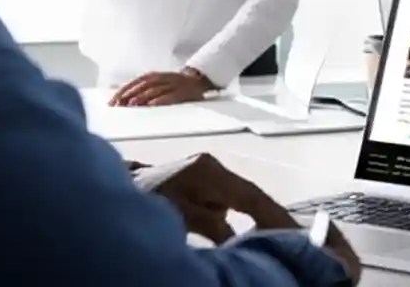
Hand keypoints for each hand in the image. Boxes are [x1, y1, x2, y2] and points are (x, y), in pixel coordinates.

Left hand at [110, 69, 213, 105]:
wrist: (198, 80)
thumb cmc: (173, 85)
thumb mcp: (157, 83)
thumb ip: (142, 90)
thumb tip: (122, 101)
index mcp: (153, 76)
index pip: (134, 83)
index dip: (123, 92)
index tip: (112, 102)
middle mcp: (162, 78)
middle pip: (142, 85)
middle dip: (129, 95)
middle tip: (119, 105)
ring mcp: (173, 84)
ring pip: (155, 90)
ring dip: (142, 97)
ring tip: (132, 104)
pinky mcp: (183, 92)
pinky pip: (170, 96)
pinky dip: (160, 100)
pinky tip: (152, 105)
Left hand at [153, 153, 294, 243]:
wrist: (114, 187)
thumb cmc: (144, 196)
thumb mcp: (178, 214)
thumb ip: (212, 225)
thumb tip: (240, 239)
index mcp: (209, 171)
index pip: (251, 195)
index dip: (275, 216)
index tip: (295, 234)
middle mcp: (213, 168)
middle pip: (250, 197)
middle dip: (269, 219)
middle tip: (292, 241)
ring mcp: (208, 176)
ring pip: (240, 202)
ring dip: (253, 220)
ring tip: (273, 239)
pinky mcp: (202, 186)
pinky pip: (226, 207)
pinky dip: (235, 222)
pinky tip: (243, 237)